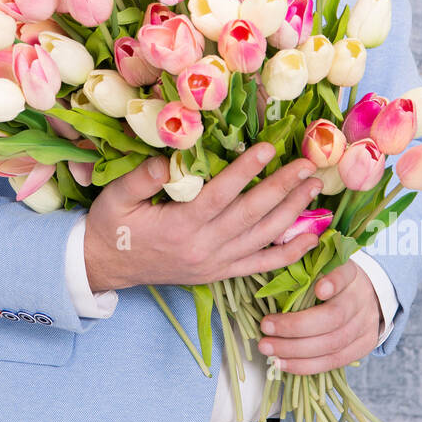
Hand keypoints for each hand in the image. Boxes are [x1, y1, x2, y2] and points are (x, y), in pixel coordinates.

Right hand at [84, 142, 323, 292]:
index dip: (246, 171)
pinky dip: (289, 253)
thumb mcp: (116, 197)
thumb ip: (140, 179)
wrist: (107, 266)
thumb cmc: (112, 226)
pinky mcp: (220, 273)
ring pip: (263, 238)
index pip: (220, 195)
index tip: (269, 148)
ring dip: (293, 212)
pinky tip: (311, 238)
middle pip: (251, 215)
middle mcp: (203, 248)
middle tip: (308, 165)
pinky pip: (261, 265)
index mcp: (179, 227)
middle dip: (283, 188)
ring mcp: (215, 264)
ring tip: (314, 187)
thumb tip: (166, 160)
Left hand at [257, 260, 382, 374]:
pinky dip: (305, 366)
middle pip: (334, 317)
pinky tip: (282, 363)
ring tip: (267, 348)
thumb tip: (274, 251)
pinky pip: (334, 361)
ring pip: (332, 344)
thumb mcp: (321, 265)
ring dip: (295, 350)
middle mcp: (361, 299)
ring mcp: (365, 325)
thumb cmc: (330, 278)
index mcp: (350, 273)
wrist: (366, 296)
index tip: (318, 288)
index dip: (333, 282)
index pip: (344, 275)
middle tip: (265, 326)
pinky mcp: (364, 346)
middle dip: (295, 326)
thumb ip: (302, 263)